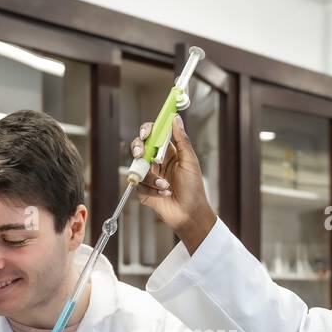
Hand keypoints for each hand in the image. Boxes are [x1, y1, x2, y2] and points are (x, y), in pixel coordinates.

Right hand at [130, 115, 216, 252]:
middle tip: (140, 153)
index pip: (154, 135)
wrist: (190, 213)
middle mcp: (156, 162)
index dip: (148, 130)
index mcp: (168, 152)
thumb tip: (175, 119)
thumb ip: (181, 140)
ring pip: (139, 167)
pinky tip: (165, 193)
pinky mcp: (144, 190)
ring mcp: (149, 176)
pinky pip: (140, 184)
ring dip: (153, 177)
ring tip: (167, 185)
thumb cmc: (194, 188)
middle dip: (137, 148)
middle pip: (139, 147)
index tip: (146, 132)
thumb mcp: (189, 161)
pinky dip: (153, 188)